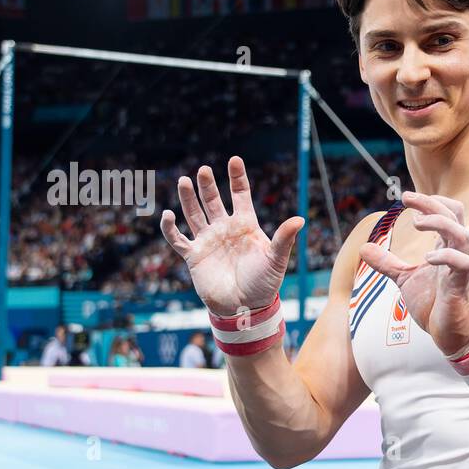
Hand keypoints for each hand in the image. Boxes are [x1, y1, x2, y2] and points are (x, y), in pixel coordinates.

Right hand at [160, 156, 302, 316]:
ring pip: (194, 213)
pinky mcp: (194, 255)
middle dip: (208, 185)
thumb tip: (300, 219)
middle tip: (203, 170)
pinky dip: (170, 228)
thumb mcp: (276, 259)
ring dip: (188, 198)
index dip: (237, 178)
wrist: (245, 308)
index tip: (234, 160)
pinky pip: (178, 238)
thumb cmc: (265, 284)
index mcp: (246, 225)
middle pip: (213, 200)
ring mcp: (208, 240)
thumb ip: (284, 238)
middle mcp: (225, 229)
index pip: (240, 195)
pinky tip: (168, 214)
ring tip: (184, 181)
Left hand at [358, 190, 468, 356]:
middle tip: (407, 199)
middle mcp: (456, 252)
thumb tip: (363, 248)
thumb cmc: (434, 304)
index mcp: (445, 246)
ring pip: (461, 234)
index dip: (429, 200)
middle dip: (431, 203)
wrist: (448, 333)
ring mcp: (461, 267)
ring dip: (439, 223)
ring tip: (417, 224)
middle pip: (454, 214)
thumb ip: (387, 263)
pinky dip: (445, 256)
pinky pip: (462, 263)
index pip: (447, 211)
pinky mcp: (461, 285)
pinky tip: (427, 259)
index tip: (405, 198)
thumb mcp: (404, 279)